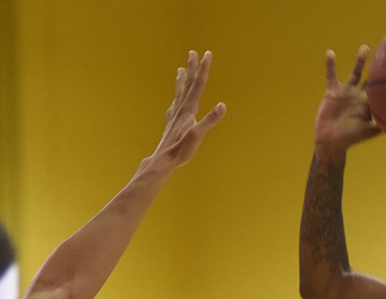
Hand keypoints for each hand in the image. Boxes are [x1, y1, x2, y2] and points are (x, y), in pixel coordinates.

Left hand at [147, 51, 226, 171]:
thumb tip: (222, 106)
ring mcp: (175, 115)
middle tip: (193, 52)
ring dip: (181, 79)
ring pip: (179, 92)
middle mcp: (180, 108)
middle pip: (187, 84)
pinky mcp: (172, 123)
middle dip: (192, 67)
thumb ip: (210, 120)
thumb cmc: (181, 149)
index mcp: (188, 108)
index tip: (207, 53)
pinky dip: (176, 97)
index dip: (203, 68)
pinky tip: (175, 102)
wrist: (163, 160)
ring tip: (180, 69)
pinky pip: (175, 104)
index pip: (198, 84)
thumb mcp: (198, 135)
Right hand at [315, 47, 380, 153]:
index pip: (381, 90)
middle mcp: (359, 95)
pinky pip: (331, 75)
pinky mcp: (333, 91)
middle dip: (379, 68)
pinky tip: (330, 53)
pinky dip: (331, 65)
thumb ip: (379, 127)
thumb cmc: (350, 139)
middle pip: (371, 78)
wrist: (331, 140)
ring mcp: (347, 91)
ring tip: (366, 48)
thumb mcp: (367, 133)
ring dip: (360, 61)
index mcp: (369, 104)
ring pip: (355, 73)